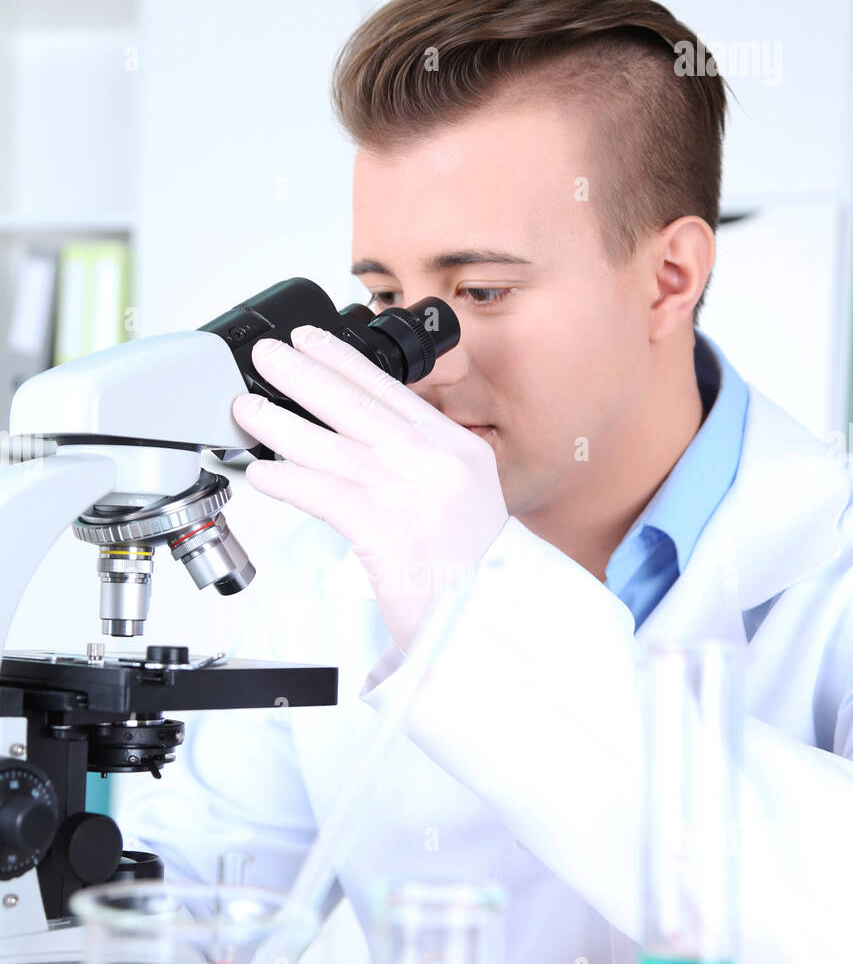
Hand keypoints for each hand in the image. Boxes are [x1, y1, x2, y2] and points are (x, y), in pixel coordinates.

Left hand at [231, 324, 508, 652]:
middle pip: (355, 407)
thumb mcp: (467, 499)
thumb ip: (424, 466)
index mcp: (459, 448)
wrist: (494, 620)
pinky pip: (325, 496)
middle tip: (265, 356)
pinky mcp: (388, 534)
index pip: (392, 391)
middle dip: (303, 375)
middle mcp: (437, 464)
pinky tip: (262, 475)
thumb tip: (364, 442)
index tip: (310, 342)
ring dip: (280, 425)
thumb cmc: (477, 572)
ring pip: (332, 447)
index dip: (344, 362)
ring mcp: (414, 495)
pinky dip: (288, 482)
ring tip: (247, 411)